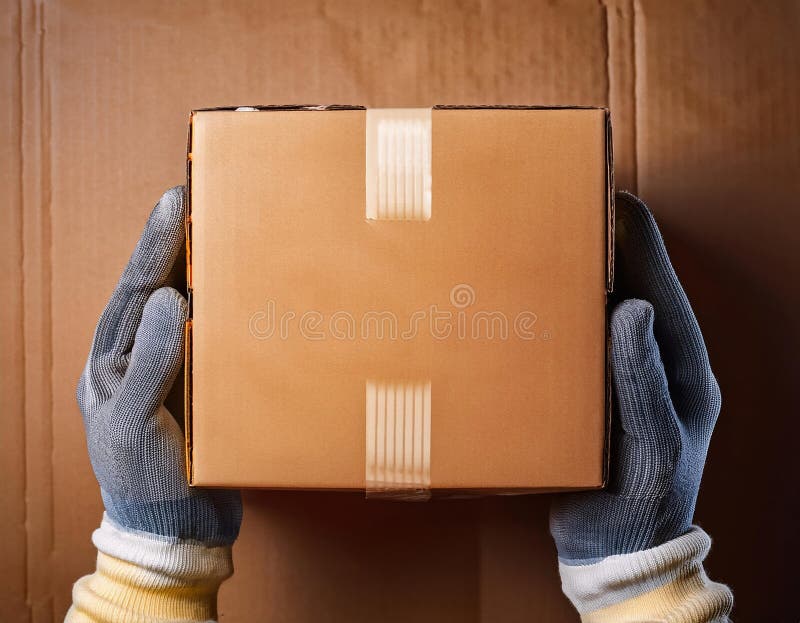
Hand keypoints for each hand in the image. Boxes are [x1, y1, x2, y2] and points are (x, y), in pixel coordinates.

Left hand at [77, 186, 241, 544]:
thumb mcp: (134, 425)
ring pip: (184, 308)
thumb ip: (149, 363)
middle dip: (172, 243)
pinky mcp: (202, 384)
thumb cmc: (144, 480)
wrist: (178, 528)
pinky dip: (226, 308)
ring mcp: (170, 369)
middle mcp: (137, 357)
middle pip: (155, 289)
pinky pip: (214, 337)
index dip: (153, 246)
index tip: (175, 202)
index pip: (133, 294)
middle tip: (194, 196)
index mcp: (111, 362)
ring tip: (219, 226)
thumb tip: (168, 298)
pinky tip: (242, 288)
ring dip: (199, 269)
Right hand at [550, 191, 721, 561]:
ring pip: (598, 303)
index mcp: (682, 360)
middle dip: (597, 239)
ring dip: (572, 271)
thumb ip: (643, 379)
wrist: (617, 547)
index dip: (631, 230)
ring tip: (534, 239)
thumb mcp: (652, 444)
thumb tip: (630, 304)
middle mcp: (656, 354)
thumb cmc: (643, 501)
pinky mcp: (596, 384)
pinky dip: (556, 311)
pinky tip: (525, 301)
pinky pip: (576, 335)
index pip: (658, 275)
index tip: (599, 187)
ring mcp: (625, 368)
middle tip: (554, 203)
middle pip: (628, 278)